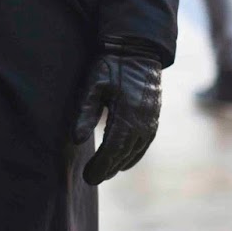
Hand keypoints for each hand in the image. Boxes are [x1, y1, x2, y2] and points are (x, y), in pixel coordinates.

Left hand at [72, 40, 162, 185]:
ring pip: (135, 151)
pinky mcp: (154, 118)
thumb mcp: (93, 84)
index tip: (88, 177)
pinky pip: (145, 144)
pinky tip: (123, 163)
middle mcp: (143, 121)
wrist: (138, 51)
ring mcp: (152, 120)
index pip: (113, 148)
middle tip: (91, 179)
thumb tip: (77, 139)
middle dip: (107, 168)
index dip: (100, 165)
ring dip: (120, 164)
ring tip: (104, 173)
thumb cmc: (111, 66)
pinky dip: (134, 156)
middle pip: (124, 153)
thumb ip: (85, 111)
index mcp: (128, 113)